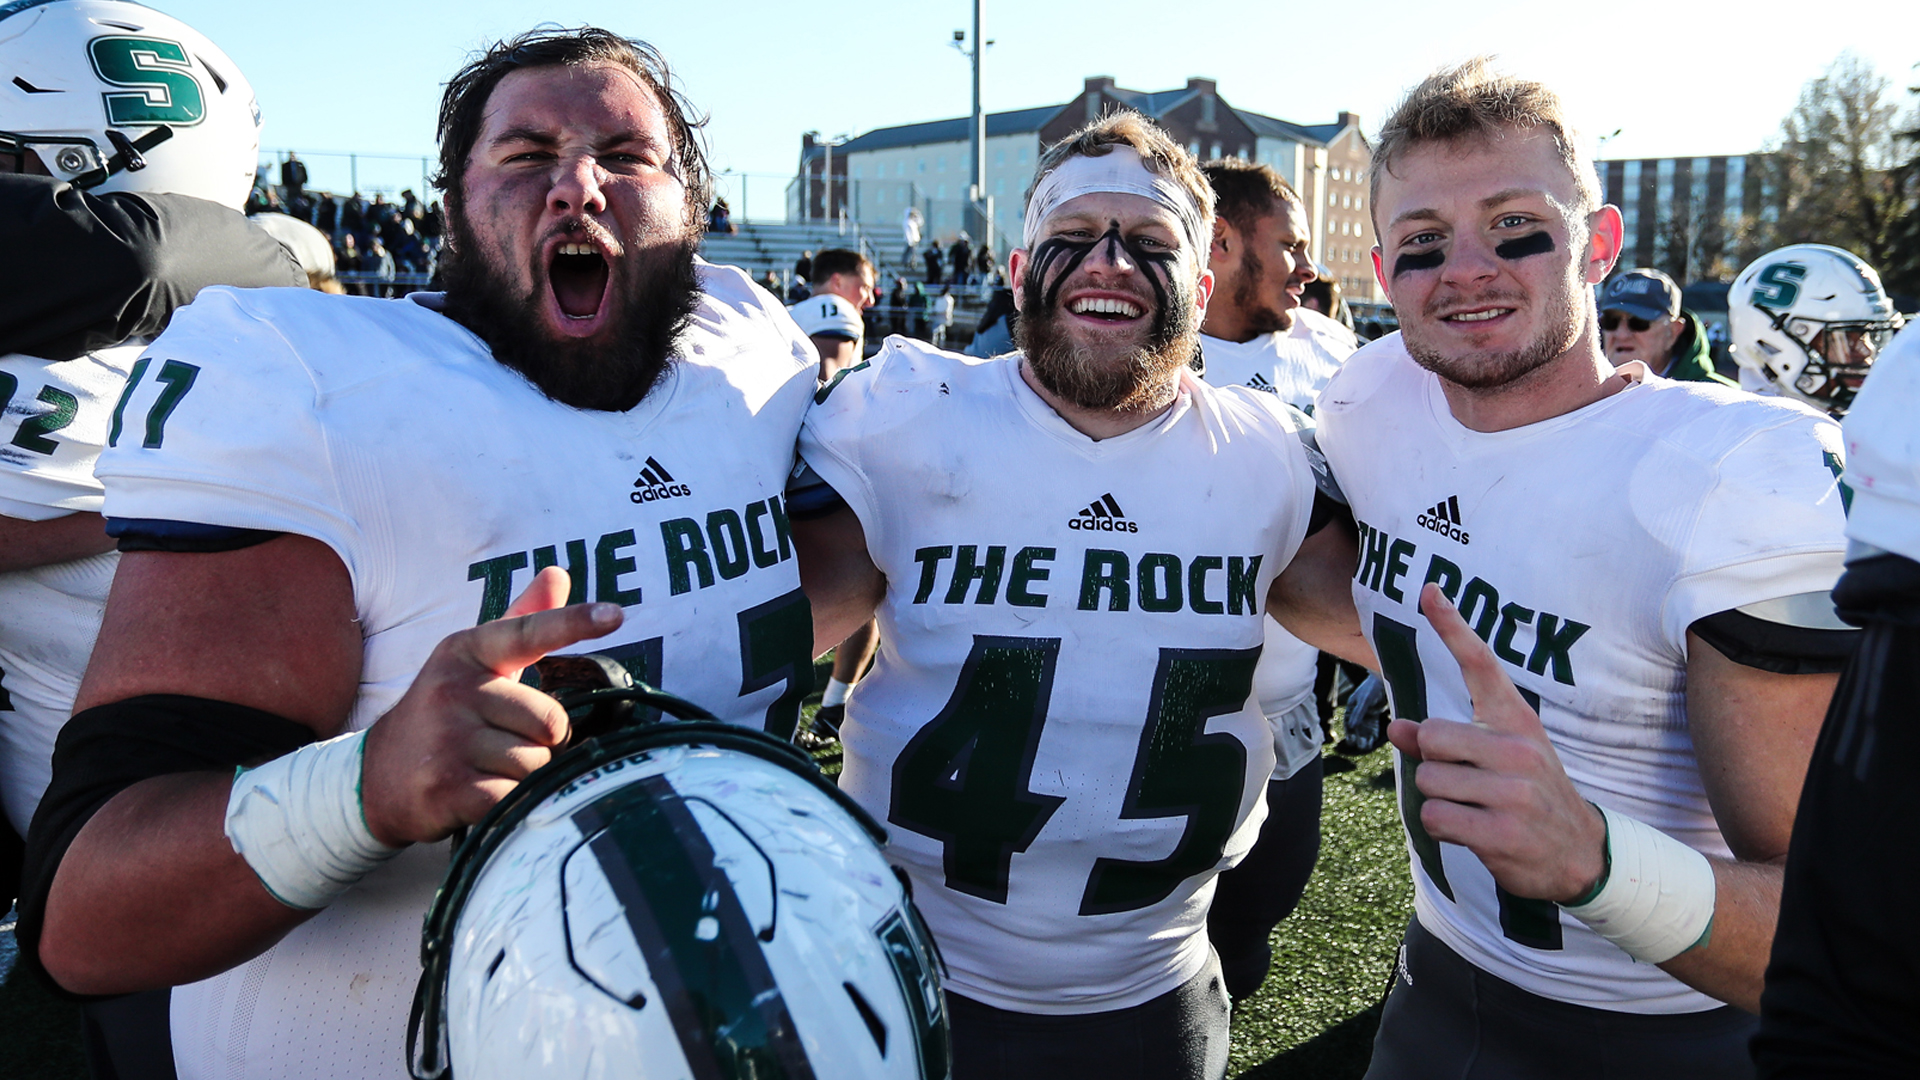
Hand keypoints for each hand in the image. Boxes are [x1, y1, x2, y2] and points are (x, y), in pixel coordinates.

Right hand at [360, 567, 621, 845]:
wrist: (377, 776)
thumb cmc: (445, 713)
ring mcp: (447, 739)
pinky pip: (515, 795)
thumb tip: (558, 574)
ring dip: (528, 774)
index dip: (573, 623)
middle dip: (544, 741)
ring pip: (537, 762)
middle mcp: (454, 689)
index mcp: (467, 651)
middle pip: (551, 720)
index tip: (615, 615)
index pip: (528, 632)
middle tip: (508, 743)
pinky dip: (512, 802)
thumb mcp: (475, 661)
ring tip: (491, 768)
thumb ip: (522, 620)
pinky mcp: (447, 787)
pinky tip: (484, 793)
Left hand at [1386, 583, 1605, 901]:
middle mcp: (1518, 748)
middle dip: (1432, 762)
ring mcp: (1514, 790)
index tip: (1429, 591)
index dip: (1453, 626)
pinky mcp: (1503, 831)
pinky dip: (1443, 828)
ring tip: (1475, 810)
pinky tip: (1474, 833)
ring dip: (1438, 800)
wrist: (1580, 854)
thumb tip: (1395, 727)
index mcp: (1517, 721)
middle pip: (1430, 736)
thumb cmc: (1528, 796)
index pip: (1481, 664)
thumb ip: (1446, 742)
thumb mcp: (1498, 759)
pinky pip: (1435, 817)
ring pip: (1427, 780)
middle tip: (1465, 782)